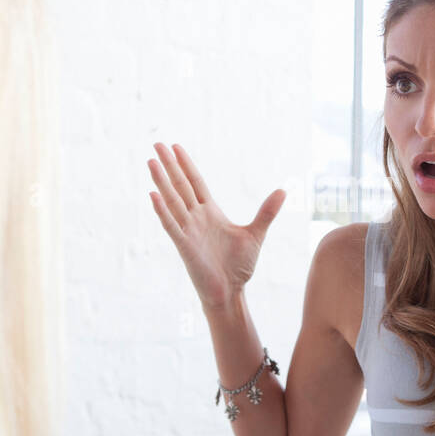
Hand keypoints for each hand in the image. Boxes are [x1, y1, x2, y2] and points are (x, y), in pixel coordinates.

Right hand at [146, 142, 285, 310]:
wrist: (231, 292)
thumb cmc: (240, 266)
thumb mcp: (256, 234)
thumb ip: (267, 212)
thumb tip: (283, 190)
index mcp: (211, 212)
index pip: (195, 183)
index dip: (186, 164)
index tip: (176, 147)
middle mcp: (196, 218)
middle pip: (180, 186)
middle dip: (169, 165)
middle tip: (157, 143)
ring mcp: (188, 231)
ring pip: (172, 201)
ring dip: (161, 181)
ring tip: (151, 161)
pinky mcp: (184, 246)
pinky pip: (171, 225)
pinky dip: (162, 210)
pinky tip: (153, 194)